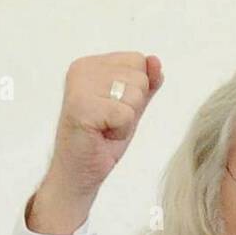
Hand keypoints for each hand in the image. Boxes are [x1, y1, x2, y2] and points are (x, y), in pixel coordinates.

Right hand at [29, 51, 164, 233]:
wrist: (79, 173)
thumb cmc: (101, 142)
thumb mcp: (130, 108)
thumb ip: (145, 85)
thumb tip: (156, 61)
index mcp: (91, 64)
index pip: (137, 60)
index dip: (135, 92)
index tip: (113, 111)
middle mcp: (83, 69)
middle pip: (139, 77)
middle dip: (132, 107)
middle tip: (108, 123)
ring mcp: (80, 86)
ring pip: (135, 94)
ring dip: (126, 120)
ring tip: (104, 129)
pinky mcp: (82, 106)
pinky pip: (126, 114)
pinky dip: (120, 131)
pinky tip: (101, 135)